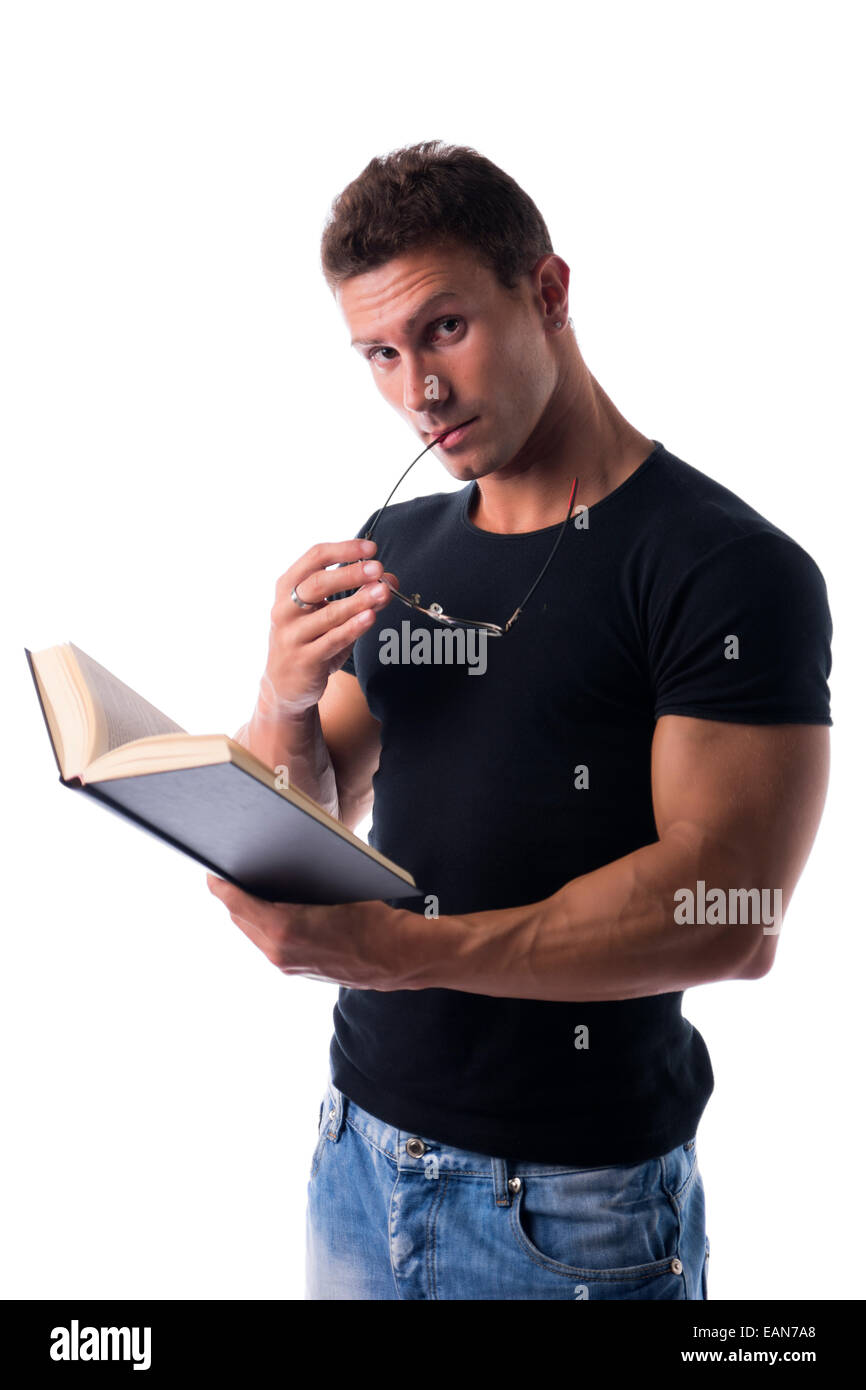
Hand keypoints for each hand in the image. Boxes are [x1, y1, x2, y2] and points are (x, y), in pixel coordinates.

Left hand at [206, 873, 422, 988]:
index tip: (211, 868)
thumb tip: (271, 863)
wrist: (395, 956)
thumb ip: (297, 880)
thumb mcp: (334, 884)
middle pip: (238, 918)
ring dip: (245, 912)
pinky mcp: (293, 971)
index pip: (236, 901)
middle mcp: (278, 951)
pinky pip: (265, 944)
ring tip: (246, 888)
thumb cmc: (371, 916)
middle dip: (232, 895)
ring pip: (250, 932)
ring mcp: (285, 964)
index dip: (220, 884)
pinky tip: (269, 909)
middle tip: (229, 871)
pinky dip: (262, 925)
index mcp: (283, 928)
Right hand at [258, 540, 398, 719]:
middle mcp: (284, 608)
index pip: (314, 557)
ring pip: (328, 614)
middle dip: (350, 573)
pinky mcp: (304, 660)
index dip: (344, 550)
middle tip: (378, 568)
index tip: (371, 548)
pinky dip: (353, 628)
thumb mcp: (331, 613)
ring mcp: (292, 635)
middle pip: (318, 583)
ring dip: (358, 601)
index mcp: (288, 587)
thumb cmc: (311, 640)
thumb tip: (390, 580)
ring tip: (383, 591)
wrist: (286, 685)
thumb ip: (360, 595)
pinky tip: (371, 617)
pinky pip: (332, 640)